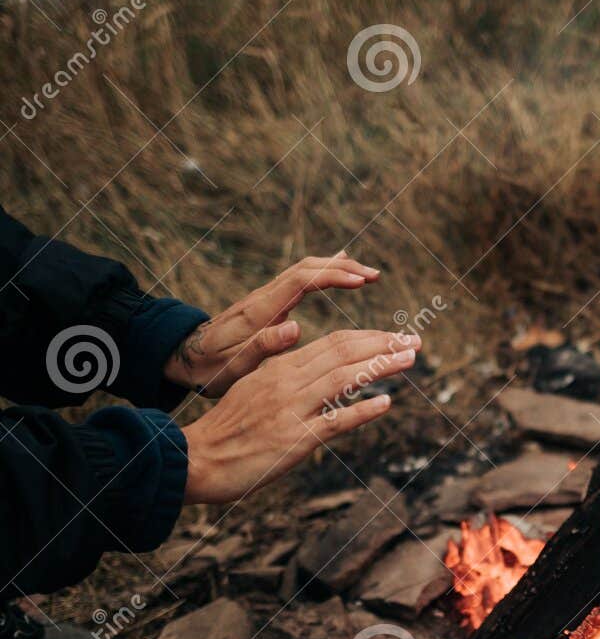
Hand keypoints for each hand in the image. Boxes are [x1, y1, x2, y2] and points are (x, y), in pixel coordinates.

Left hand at [164, 252, 379, 397]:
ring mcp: (266, 297)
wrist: (185, 359)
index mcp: (260, 312)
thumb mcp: (235, 367)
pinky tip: (342, 278)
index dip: (332, 275)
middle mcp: (264, 297)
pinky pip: (301, 280)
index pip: (301, 280)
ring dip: (336, 268)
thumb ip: (264, 347)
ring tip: (367, 276)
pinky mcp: (268, 303)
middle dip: (342, 267)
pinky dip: (325, 274)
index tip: (361, 280)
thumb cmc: (210, 370)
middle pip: (307, 267)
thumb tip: (296, 327)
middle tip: (374, 276)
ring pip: (305, 270)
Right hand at [182, 327, 420, 505]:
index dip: (368, 337)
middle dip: (383, 344)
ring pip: (344, 377)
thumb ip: (276, 364)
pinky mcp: (294, 439)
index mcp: (279, 367)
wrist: (197, 458)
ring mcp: (292, 409)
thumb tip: (298, 341)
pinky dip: (362, 410)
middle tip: (413, 341)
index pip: (332, 343)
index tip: (393, 337)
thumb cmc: (225, 428)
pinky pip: (335, 420)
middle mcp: (288, 381)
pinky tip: (386, 404)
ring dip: (381, 366)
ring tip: (409, 360)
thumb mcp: (249, 385)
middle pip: (343, 352)